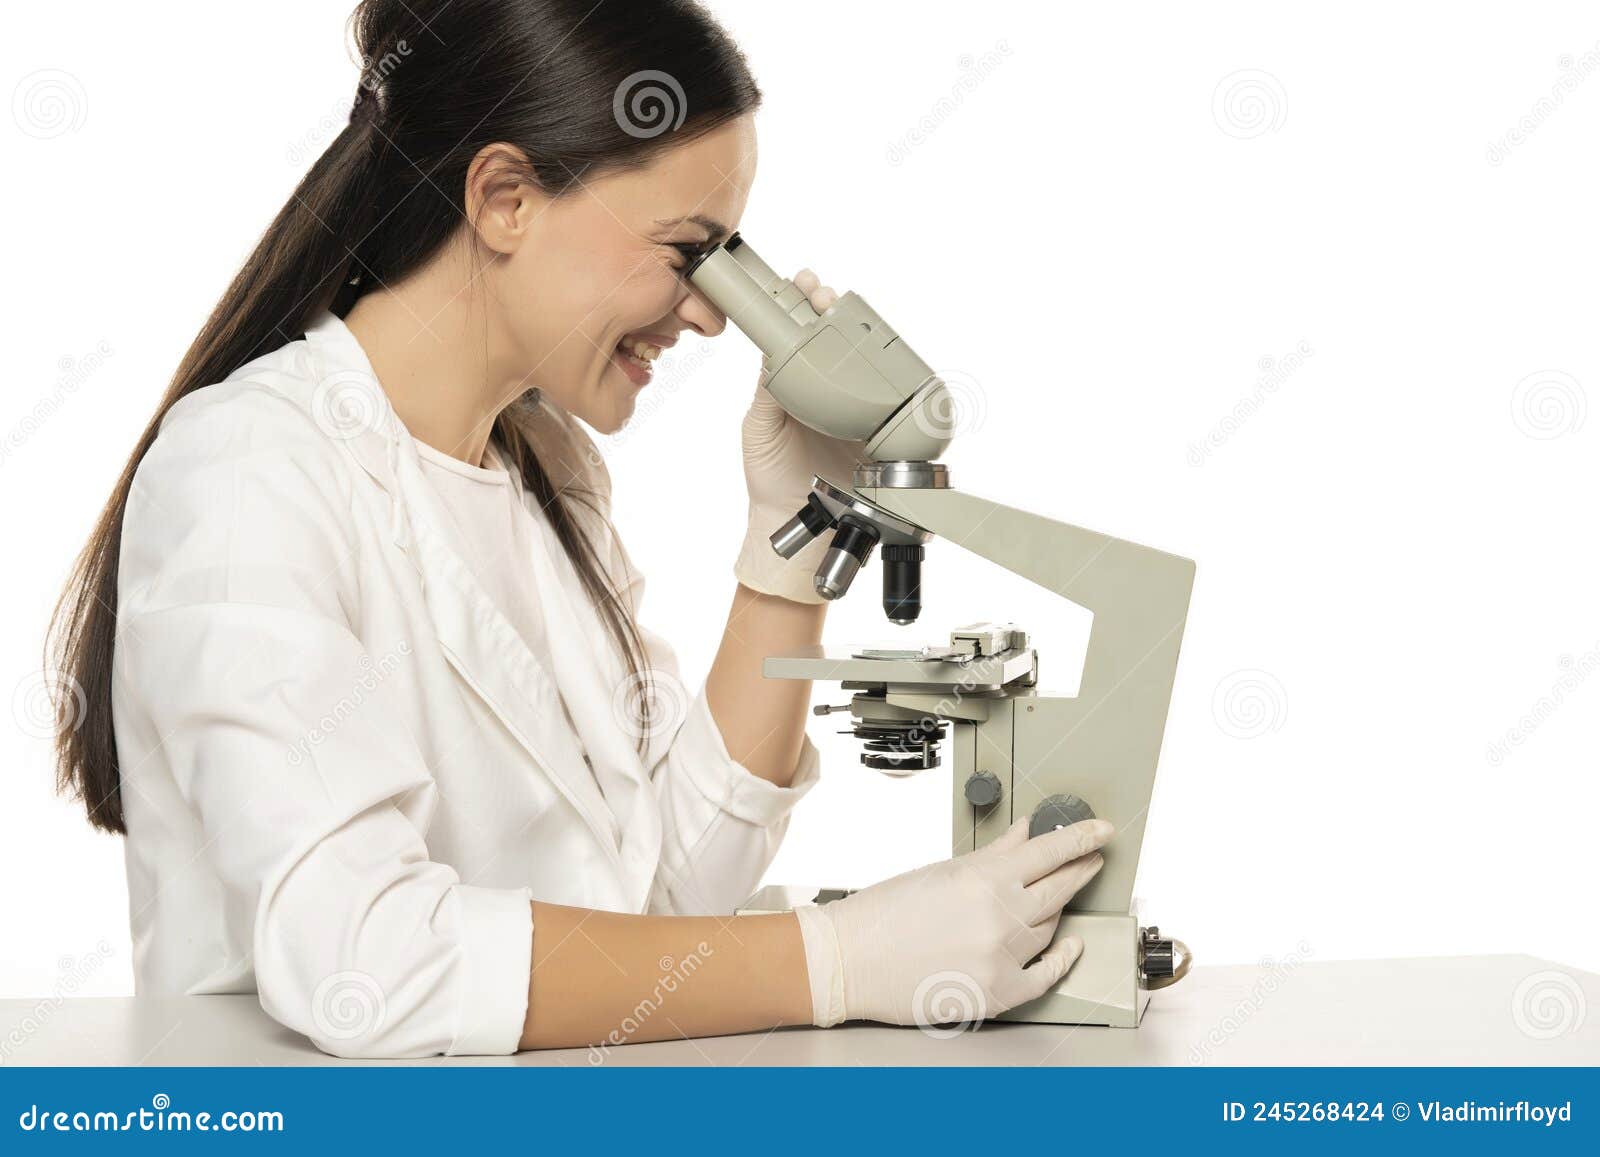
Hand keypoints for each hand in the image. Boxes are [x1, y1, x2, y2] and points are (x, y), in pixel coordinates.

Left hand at [734, 269, 870, 603]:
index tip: (802, 284)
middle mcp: (825, 391)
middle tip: (827, 293)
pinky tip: (884, 353)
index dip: (800, 307)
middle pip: (833, 339)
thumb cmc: (772, 476)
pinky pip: (887, 395)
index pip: (798, 336)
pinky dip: (889, 373)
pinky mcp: (877, 427)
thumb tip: (774, 351)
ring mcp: (853, 406)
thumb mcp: (760, 428)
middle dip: (831, 309)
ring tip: (850, 310)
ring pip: (860, 360)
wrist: (799, 520)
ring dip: (859, 332)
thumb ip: (769, 390)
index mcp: (793, 386)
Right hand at [792, 817, 1111, 1027]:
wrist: (849, 961)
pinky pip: (1044, 975)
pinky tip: (1069, 946)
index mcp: (983, 879)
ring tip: (1054, 897)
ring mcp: (1001, 958)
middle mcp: (999, 918)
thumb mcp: (942, 871)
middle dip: (1080, 870)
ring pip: (1050, 929)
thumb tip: (1026, 834)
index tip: (1102, 830)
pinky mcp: (997, 994)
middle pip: (1060, 889)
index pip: (1050, 851)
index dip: (1082, 838)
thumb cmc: (885, 913)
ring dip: (1055, 911)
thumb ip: (994, 854)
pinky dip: (1060, 960)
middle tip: (1092, 859)